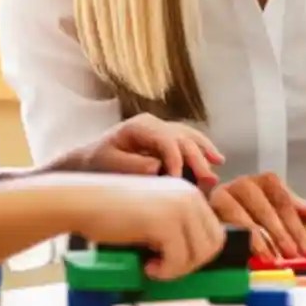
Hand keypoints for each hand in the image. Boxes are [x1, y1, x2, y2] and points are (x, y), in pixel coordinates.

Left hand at [63, 114, 223, 187]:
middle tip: (208, 180)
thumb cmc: (96, 164)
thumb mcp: (109, 164)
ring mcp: (161, 129)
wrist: (87, 161)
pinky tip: (216, 159)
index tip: (179, 182)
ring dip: (205, 152)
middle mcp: (154, 123)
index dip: (177, 161)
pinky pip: (189, 140)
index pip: (167, 141)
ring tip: (218, 166)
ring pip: (190, 137)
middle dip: (197, 159)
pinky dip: (203, 149)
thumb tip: (157, 167)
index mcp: (140, 126)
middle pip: (183, 138)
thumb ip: (132, 165)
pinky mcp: (165, 138)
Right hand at [70, 174, 224, 280]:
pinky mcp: (165, 221)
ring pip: (200, 253)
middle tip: (164, 268)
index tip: (171, 260)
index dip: (196, 254)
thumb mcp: (155, 214)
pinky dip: (165, 271)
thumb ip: (179, 227)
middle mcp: (190, 196)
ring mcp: (180, 207)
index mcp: (190, 193)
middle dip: (190, 263)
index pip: (215, 232)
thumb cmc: (113, 213)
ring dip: (178, 269)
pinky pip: (179, 259)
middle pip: (213, 244)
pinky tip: (147, 267)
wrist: (82, 201)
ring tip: (154, 267)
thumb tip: (199, 258)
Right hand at [207, 173, 305, 258]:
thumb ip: (296, 212)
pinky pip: (224, 226)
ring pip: (244, 217)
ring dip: (261, 240)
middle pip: (266, 208)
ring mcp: (222, 196)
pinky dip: (238, 241)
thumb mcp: (275, 212)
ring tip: (273, 259)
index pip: (284, 201)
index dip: (297, 226)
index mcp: (264, 182)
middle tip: (292, 256)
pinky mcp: (206, 211)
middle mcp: (243, 184)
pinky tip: (247, 254)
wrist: (205, 217)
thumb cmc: (248, 214)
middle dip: (281, 234)